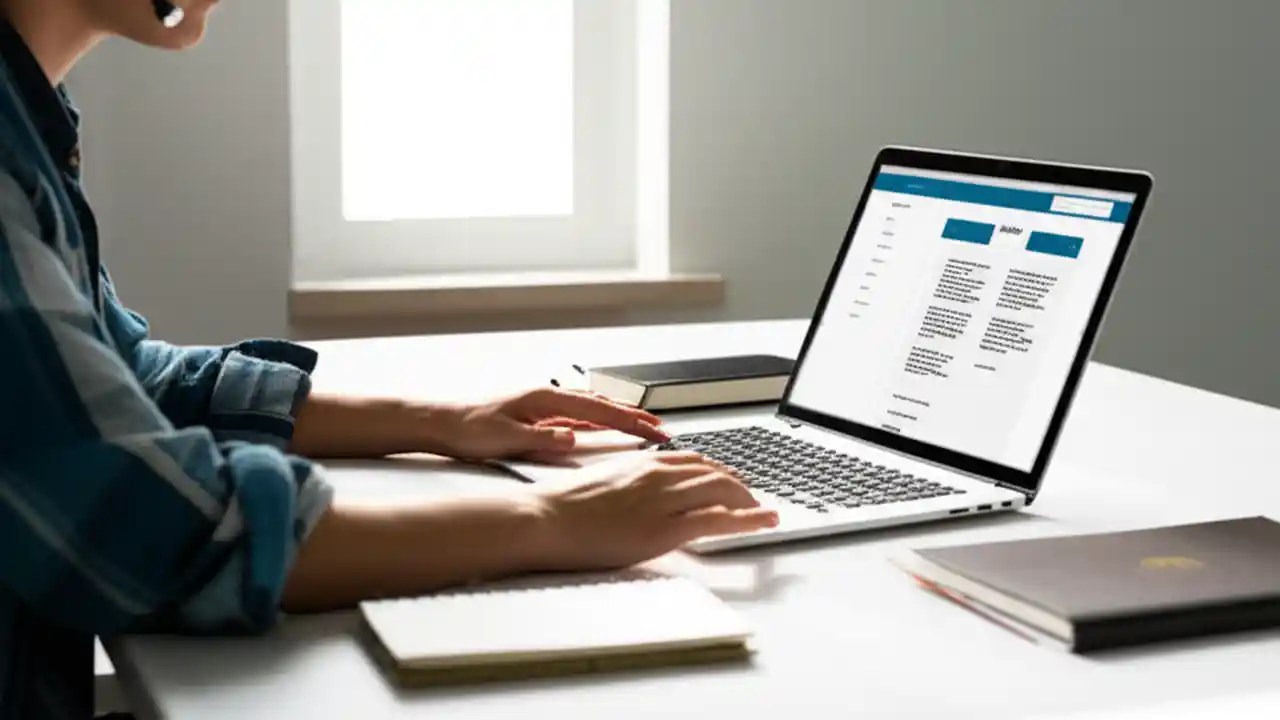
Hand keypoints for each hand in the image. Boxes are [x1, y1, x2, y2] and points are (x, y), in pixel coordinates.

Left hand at [432, 388, 669, 459]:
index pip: (598, 410)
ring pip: (592, 414)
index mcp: (545, 399)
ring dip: (618, 421)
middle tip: (661, 429)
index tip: (653, 429)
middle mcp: (548, 399)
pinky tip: (606, 434)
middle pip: (601, 408)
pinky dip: (598, 427)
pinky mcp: (538, 420)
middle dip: (633, 417)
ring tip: (643, 430)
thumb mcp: (504, 437)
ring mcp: (544, 408)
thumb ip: (541, 439)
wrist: (440, 422)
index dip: (629, 421)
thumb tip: (573, 440)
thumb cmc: (467, 427)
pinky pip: (577, 422)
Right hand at [532, 453, 779, 569]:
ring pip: (723, 490)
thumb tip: (640, 494)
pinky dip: (749, 519)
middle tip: (752, 499)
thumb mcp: (602, 481)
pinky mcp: (665, 527)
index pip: (693, 459)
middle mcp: (659, 474)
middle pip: (714, 472)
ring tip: (764, 512)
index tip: (729, 478)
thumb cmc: (563, 506)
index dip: (718, 469)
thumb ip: (629, 482)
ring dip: (751, 501)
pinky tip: (765, 521)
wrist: (545, 519)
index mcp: (642, 461)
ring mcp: (664, 499)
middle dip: (739, 485)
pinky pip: (718, 519)